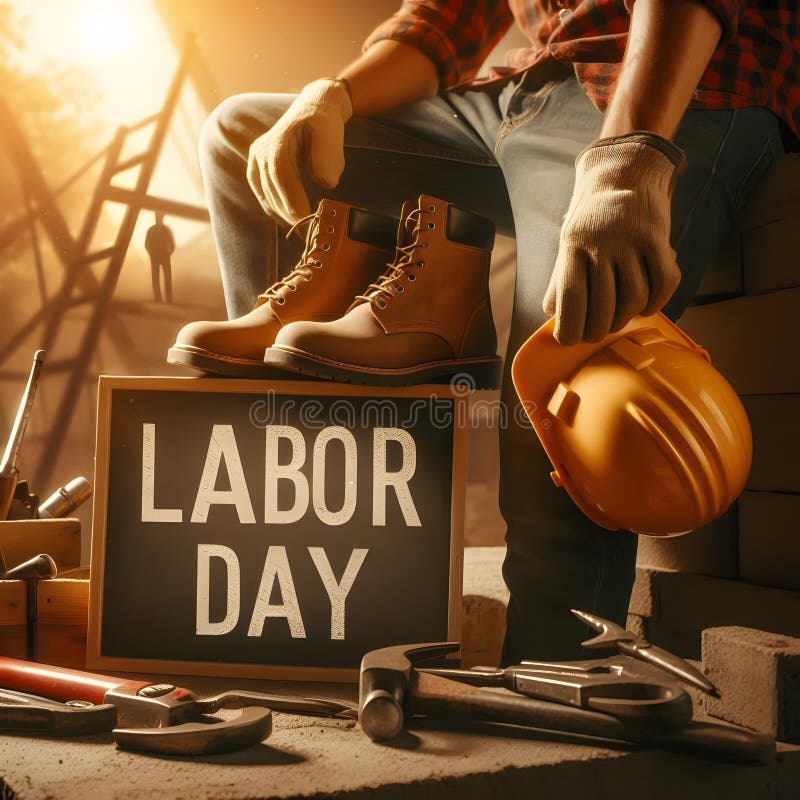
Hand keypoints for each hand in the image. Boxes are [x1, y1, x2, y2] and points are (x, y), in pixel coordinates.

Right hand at [247, 79, 352, 223]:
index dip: (291, 198)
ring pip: (266, 194)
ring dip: (283, 213)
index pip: (280, 174)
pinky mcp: (257, 169)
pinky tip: (287, 219)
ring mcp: (256, 159)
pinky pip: (263, 194)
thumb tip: (326, 183)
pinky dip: (275, 208)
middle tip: (307, 229)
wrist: (314, 108)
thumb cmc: (324, 122)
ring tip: (301, 227)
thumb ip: (327, 156)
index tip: (306, 217)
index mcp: (277, 140)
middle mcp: (261, 150)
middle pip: (272, 188)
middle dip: (289, 211)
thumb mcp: (330, 133)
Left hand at [543, 132, 684, 344]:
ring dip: (625, 319)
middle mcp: (601, 243)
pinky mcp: (658, 238)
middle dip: (597, 330)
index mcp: (572, 245)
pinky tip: (644, 307)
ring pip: (634, 299)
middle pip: (602, 306)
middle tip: (595, 334)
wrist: (626, 171)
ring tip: (617, 320)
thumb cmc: (592, 216)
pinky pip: (663, 284)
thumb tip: (551, 314)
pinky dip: (655, 304)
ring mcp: (632, 240)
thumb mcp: (568, 240)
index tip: (568, 341)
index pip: (569, 297)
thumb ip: (559, 277)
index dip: (569, 327)